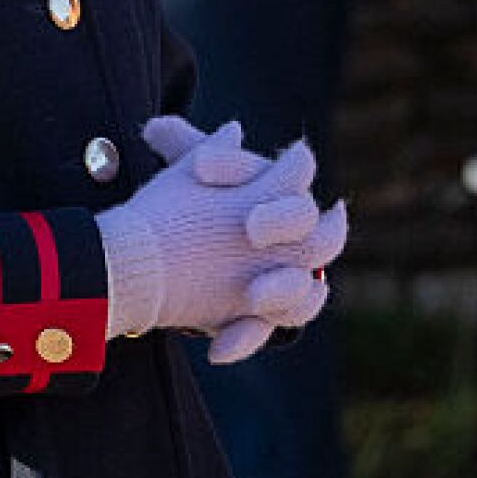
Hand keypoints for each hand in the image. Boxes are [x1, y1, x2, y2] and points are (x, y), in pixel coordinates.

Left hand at [140, 112, 346, 360]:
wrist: (178, 254)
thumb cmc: (195, 204)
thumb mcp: (186, 176)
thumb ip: (181, 149)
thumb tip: (155, 128)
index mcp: (285, 193)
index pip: (292, 168)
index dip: (250, 166)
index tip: (199, 167)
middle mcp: (297, 237)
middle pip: (322, 231)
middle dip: (287, 223)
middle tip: (250, 227)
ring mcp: (285, 281)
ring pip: (309, 292)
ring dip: (283, 290)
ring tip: (252, 295)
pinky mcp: (261, 317)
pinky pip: (266, 332)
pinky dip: (242, 339)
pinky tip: (216, 349)